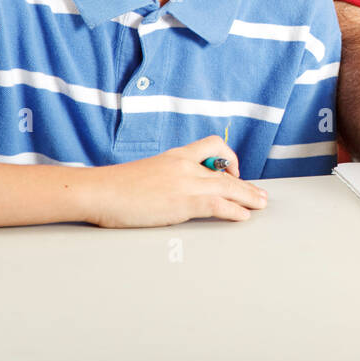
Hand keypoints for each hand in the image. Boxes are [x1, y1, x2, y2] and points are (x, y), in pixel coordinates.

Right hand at [84, 136, 267, 226]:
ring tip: (260, 205)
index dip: (227, 157)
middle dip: (246, 184)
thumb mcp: (148, 173)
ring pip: (228, 186)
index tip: (231, 172)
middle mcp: (184, 165)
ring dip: (249, 197)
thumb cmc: (115, 187)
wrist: (99, 191)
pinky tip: (242, 215)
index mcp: (175, 155)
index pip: (211, 145)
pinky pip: (218, 204)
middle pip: (225, 170)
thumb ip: (168, 178)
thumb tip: (177, 193)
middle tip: (260, 194)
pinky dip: (235, 210)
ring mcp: (185, 182)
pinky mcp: (182, 201)